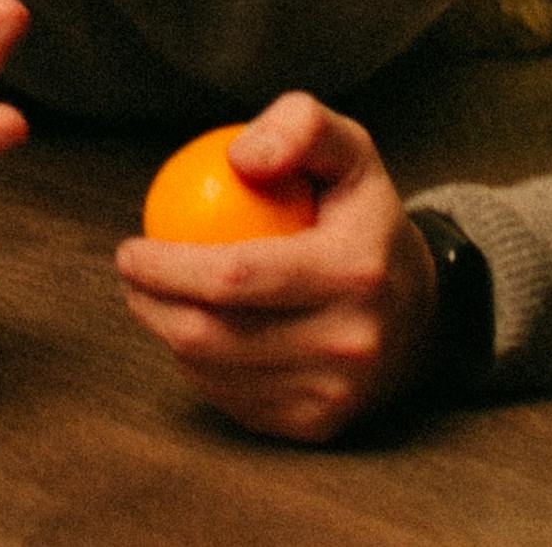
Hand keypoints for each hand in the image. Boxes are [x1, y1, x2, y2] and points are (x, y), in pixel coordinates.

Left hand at [115, 95, 438, 442]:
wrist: (422, 311)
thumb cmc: (365, 216)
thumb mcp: (348, 148)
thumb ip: (299, 126)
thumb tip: (237, 155)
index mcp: (353, 272)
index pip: (236, 277)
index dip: (168, 267)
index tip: (132, 247)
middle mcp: (348, 343)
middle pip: (216, 336)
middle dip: (151, 306)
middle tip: (129, 274)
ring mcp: (334, 394)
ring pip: (217, 375)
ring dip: (167, 337)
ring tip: (150, 298)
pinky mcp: (319, 427)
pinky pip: (234, 402)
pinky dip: (199, 370)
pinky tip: (188, 333)